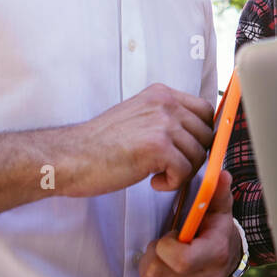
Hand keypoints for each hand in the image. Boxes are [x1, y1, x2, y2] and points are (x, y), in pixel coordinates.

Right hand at [65, 83, 214, 196]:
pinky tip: (153, 182)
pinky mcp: (158, 147)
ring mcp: (162, 123)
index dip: (201, 134)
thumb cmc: (100, 144)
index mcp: (160, 94)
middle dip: (193, 156)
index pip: (204, 110)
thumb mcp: (137, 117)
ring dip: (182, 172)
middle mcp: (165, 103)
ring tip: (158, 175)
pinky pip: (185, 171)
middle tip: (170, 167)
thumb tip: (196, 136)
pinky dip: (172, 183)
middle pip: (206, 133)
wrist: (70, 157)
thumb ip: (165, 119)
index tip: (188, 150)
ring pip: (198, 154)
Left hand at [140, 170, 241, 276]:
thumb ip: (216, 191)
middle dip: (152, 256)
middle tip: (163, 246)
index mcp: (215, 254)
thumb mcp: (218, 209)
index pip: (180, 260)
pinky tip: (165, 273)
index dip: (165, 247)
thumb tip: (221, 173)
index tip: (170, 237)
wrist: (229, 261)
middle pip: (158, 273)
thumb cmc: (217, 231)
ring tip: (164, 259)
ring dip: (150, 269)